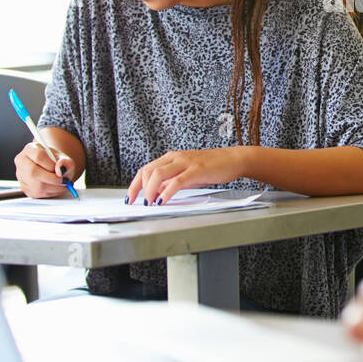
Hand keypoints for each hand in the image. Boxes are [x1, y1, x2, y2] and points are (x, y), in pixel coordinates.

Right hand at [14, 142, 76, 197]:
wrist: (53, 168)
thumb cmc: (57, 162)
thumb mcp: (65, 159)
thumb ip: (65, 162)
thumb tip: (60, 169)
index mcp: (30, 149)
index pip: (38, 156)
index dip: (51, 165)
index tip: (61, 170)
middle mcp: (22, 161)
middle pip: (33, 172)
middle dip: (53, 179)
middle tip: (64, 180)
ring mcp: (21, 176)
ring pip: (36, 185)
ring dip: (54, 187)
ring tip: (63, 184)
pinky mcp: (25, 188)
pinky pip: (38, 193)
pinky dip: (52, 193)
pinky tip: (57, 188)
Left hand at [126, 147, 246, 204]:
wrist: (233, 159)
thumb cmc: (211, 167)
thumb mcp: (186, 175)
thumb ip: (171, 182)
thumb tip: (156, 193)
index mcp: (171, 158)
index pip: (145, 170)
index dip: (134, 185)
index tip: (130, 198)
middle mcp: (175, 157)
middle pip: (148, 171)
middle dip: (139, 189)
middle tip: (138, 203)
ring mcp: (185, 162)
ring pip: (158, 174)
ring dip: (150, 191)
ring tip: (150, 203)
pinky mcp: (196, 169)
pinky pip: (176, 181)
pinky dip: (167, 192)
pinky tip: (163, 201)